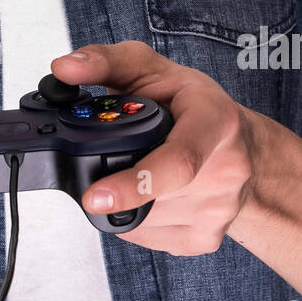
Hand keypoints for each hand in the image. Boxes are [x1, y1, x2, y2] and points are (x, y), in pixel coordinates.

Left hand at [49, 41, 254, 255]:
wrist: (238, 145)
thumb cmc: (193, 104)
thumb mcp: (151, 68)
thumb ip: (104, 62)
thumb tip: (63, 70)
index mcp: (215, 120)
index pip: (179, 161)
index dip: (135, 183)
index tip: (94, 196)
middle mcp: (226, 170)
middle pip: (149, 194)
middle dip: (115, 180)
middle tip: (107, 160)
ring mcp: (219, 210)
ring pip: (142, 219)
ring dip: (123, 199)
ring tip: (136, 167)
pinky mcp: (206, 239)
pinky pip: (147, 235)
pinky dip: (133, 217)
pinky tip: (146, 192)